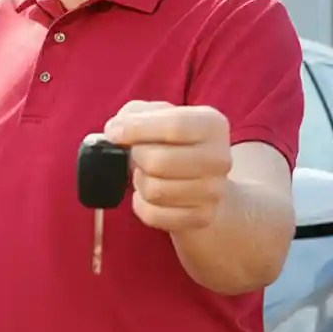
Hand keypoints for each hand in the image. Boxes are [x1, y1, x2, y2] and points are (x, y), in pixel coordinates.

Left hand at [102, 100, 231, 232]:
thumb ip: (134, 114)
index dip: (137, 129)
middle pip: (159, 162)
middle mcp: (219, 158)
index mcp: (211, 124)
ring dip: (139, 182)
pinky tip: (149, 195)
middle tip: (137, 156)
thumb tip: (115, 130)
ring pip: (154, 191)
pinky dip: (141, 205)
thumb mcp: (158, 115)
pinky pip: (153, 215)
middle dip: (136, 158)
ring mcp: (213, 191)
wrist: (205, 182)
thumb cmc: (174, 143)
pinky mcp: (202, 217)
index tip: (113, 133)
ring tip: (147, 174)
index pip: (174, 126)